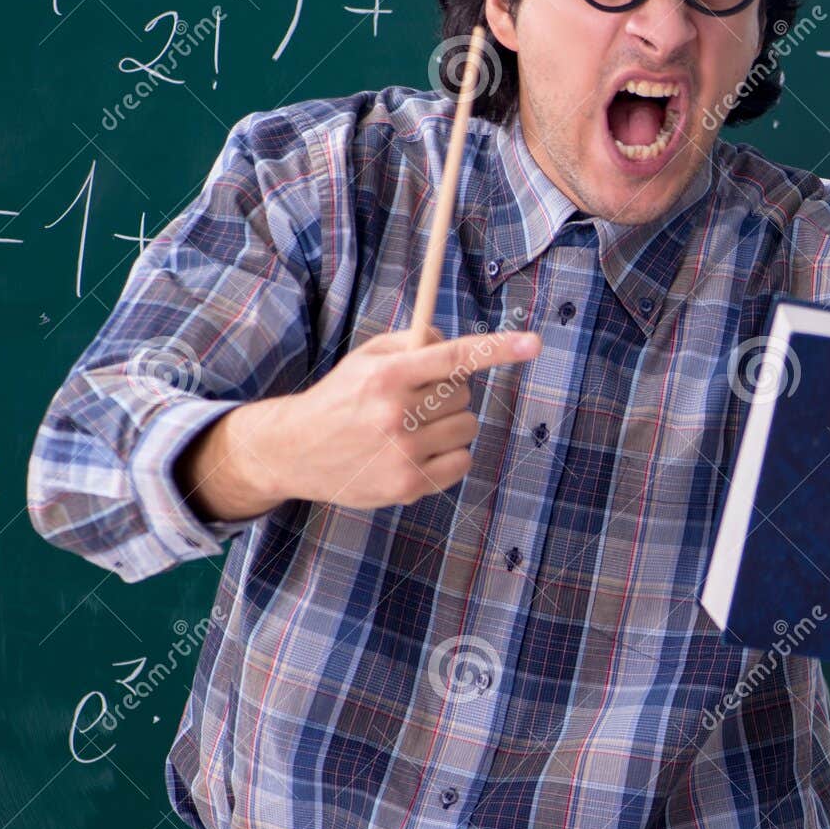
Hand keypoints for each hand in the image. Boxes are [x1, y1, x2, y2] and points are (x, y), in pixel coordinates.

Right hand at [181, 324, 539, 520]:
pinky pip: (461, 463)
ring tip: (413, 429)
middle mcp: (395, 414)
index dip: (498, 348)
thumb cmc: (340, 399)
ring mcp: (402, 453)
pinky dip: (450, 457)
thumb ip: (411, 344)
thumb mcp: (366, 359)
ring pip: (467, 428)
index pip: (453, 356)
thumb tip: (454, 342)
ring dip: (450, 425)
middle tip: (416, 401)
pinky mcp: (407, 486)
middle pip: (464, 395)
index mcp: (386, 375)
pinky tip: (419, 454)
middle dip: (448, 394)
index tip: (534, 343)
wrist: (295, 451)